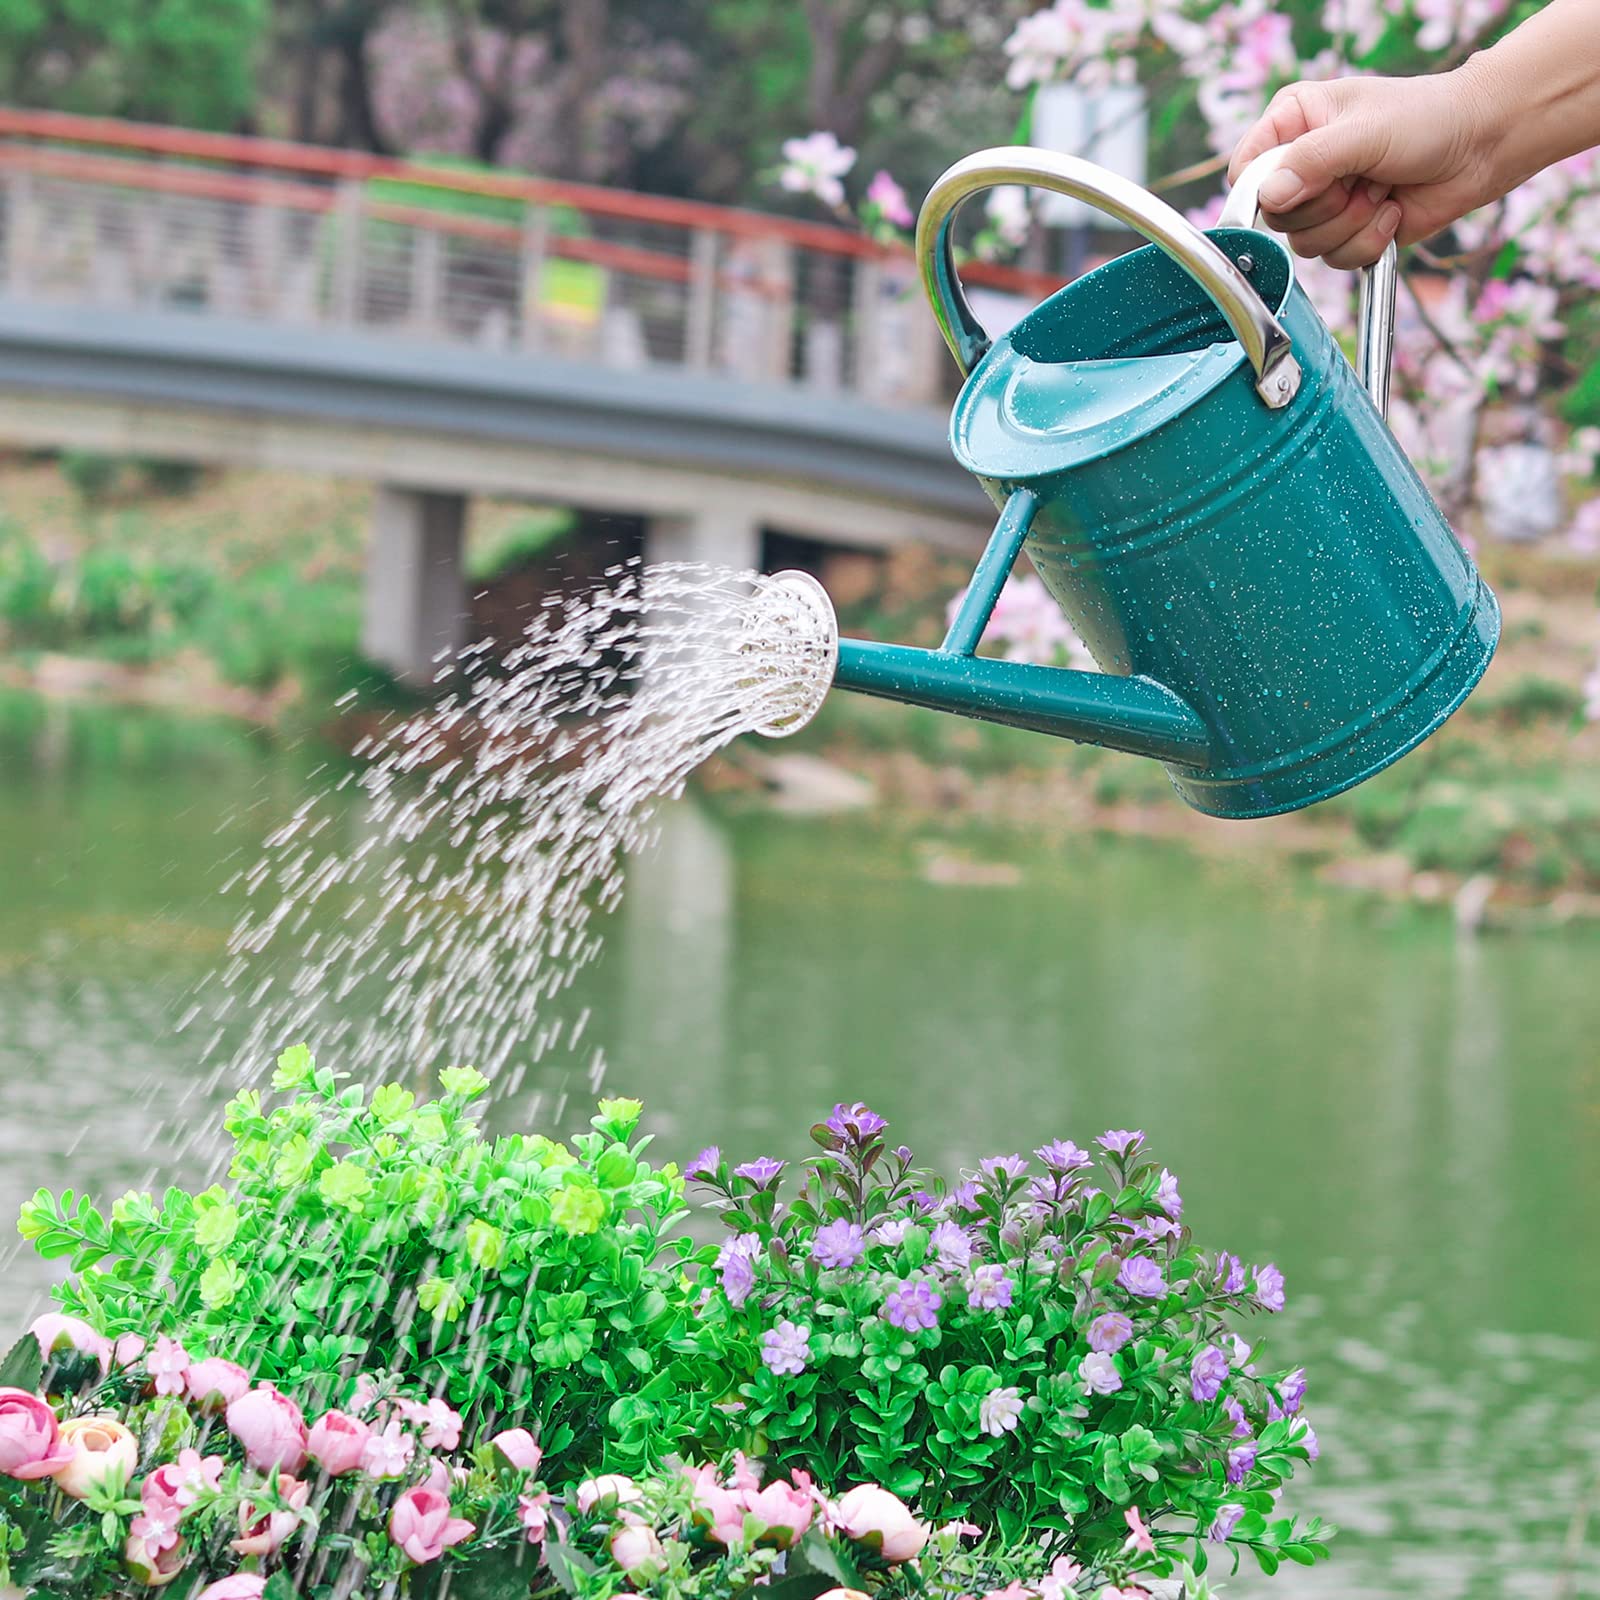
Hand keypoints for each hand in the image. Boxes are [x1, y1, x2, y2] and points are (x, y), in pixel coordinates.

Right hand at [1227, 68, 1504, 267]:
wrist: (1482, 144)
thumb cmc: (1428, 118)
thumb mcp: (1363, 131)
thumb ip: (1311, 161)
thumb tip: (1269, 199)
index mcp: (1293, 124)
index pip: (1245, 171)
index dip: (1263, 191)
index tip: (1295, 190)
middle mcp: (1302, 166)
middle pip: (1276, 218)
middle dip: (1325, 207)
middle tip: (1360, 179)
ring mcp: (1325, 203)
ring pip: (1306, 245)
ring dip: (1352, 223)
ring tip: (1382, 191)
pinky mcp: (1348, 232)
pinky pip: (1336, 260)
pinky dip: (1369, 241)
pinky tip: (1392, 210)